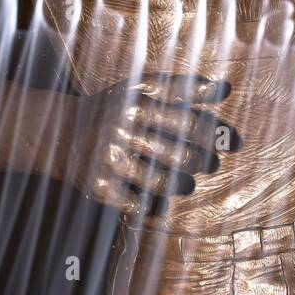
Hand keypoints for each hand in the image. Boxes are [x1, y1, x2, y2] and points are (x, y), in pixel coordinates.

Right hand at [73, 72, 231, 214]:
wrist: (60, 132)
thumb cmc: (115, 108)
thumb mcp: (142, 89)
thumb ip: (183, 88)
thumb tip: (226, 90)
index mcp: (136, 101)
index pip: (188, 121)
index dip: (217, 134)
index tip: (234, 142)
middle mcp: (121, 127)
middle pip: (179, 153)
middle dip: (204, 162)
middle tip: (210, 164)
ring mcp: (108, 158)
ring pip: (161, 181)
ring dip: (184, 186)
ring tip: (188, 184)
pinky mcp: (97, 185)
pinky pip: (137, 203)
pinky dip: (154, 205)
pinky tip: (161, 201)